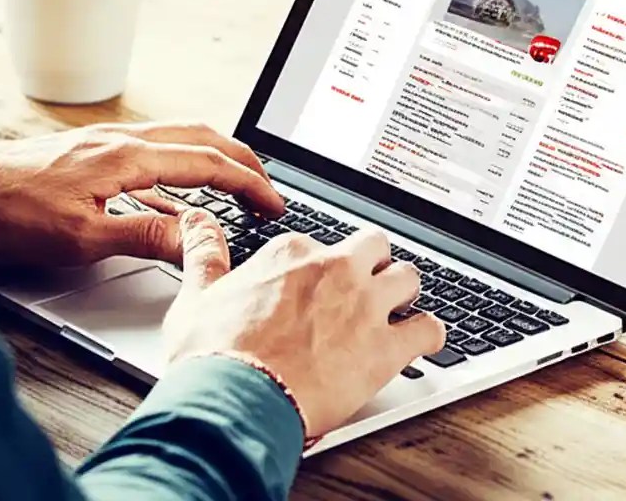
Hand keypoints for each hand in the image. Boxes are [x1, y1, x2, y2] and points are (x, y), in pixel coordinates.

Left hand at [0, 123, 283, 266]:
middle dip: (243, 161)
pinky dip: (184, 164)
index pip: (207, 164)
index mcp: (128, 157)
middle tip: (268, 189)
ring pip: (181, 137)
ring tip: (237, 183)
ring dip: (216, 157)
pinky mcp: (95, 152)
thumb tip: (194, 240)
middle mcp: (123, 140)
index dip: (247, 184)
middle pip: (203, 138)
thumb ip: (144, 236)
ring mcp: (108, 142)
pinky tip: (180, 195)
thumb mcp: (82, 238)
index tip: (272, 203)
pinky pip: (156, 149)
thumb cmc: (11, 211)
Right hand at [163, 209, 445, 437]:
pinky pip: (430, 329)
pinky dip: (430, 335)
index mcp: (291, 254)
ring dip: (404, 294)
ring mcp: (364, 306)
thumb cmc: (212, 357)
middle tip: (361, 289)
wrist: (233, 401)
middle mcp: (334, 270)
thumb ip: (204, 256)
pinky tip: (422, 342)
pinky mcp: (385, 348)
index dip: (319, 268)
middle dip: (372, 264)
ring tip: (395, 311)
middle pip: (374, 247)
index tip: (315, 287)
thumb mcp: (195, 297)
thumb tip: (197, 223)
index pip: (319, 243)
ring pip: (408, 278)